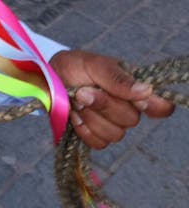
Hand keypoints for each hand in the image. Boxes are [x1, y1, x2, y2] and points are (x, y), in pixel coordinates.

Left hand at [50, 49, 173, 149]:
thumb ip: (117, 78)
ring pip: (115, 134)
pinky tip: (74, 115)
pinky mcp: (96, 136)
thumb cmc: (72, 67)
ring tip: (77, 101)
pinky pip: (99, 143)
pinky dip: (83, 129)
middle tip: (83, 91)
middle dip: (104, 105)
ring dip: (91, 117)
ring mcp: (112, 123)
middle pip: (131, 120)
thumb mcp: (92, 64)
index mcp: (132, 87)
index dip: (155, 107)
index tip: (137, 100)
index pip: (161, 106)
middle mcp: (126, 106)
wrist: (47, 80)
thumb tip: (147, 91)